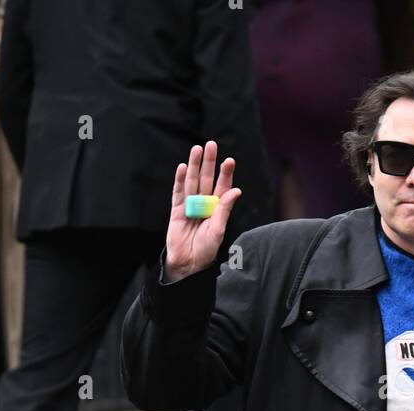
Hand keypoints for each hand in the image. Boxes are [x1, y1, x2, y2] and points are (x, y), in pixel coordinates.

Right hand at [164, 141, 241, 283]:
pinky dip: (179, 180)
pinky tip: (182, 167)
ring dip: (194, 165)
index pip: (222, 187)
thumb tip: (236, 191)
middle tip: (211, 145)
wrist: (187, 263)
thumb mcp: (218, 231)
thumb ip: (225, 210)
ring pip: (192, 181)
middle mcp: (204, 204)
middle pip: (206, 179)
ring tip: (196, 149)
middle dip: (209, 162)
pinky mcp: (177, 210)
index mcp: (217, 209)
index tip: (229, 160)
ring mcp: (190, 205)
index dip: (225, 174)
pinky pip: (178, 192)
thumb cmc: (205, 250)